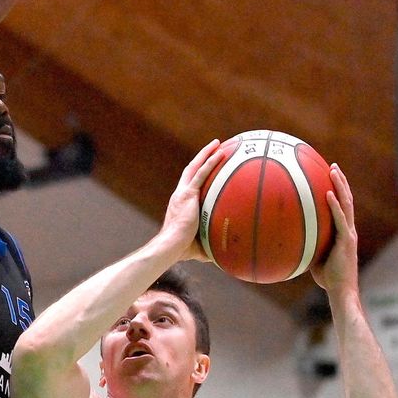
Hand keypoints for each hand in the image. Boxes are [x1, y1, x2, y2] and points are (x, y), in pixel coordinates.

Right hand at [158, 140, 221, 261]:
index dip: (197, 174)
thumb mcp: (199, 244)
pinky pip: (201, 173)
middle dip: (201, 157)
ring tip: (217, 143)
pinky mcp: (188, 194)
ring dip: (206, 154)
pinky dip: (210, 162)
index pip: (189, 184)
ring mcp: (183, 192)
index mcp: (181, 203)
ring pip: (195, 167)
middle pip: (190, 170)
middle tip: (213, 147)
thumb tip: (224, 255)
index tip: (206, 166)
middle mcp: (180, 194)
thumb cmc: (183, 249)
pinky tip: (221, 153)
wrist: (172, 245)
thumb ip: (210, 244)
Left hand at [311, 164, 358, 294]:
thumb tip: (288, 236)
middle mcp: (348, 229)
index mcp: (343, 232)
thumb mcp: (315, 255)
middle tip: (333, 166)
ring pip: (347, 204)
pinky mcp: (347, 241)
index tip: (330, 176)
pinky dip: (335, 205)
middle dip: (341, 182)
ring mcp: (349, 234)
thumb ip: (308, 242)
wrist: (340, 290)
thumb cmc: (327, 277)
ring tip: (333, 170)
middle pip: (347, 200)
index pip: (342, 206)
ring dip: (340, 186)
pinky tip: (328, 194)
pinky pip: (340, 219)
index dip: (338, 191)